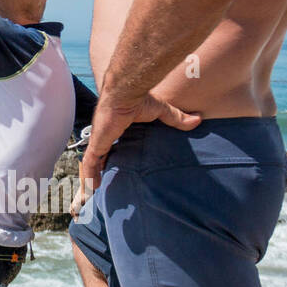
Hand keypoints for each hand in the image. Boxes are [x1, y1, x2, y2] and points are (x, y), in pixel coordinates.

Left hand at [72, 92, 200, 214]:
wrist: (126, 92)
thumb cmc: (139, 98)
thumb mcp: (160, 112)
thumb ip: (176, 118)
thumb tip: (198, 119)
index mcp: (115, 130)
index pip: (110, 148)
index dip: (109, 159)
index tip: (111, 169)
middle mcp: (105, 136)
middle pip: (98, 158)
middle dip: (97, 171)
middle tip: (99, 187)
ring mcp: (99, 140)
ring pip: (92, 163)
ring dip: (90, 177)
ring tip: (91, 193)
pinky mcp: (98, 143)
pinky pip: (91, 162)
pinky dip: (89, 175)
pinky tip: (90, 187)